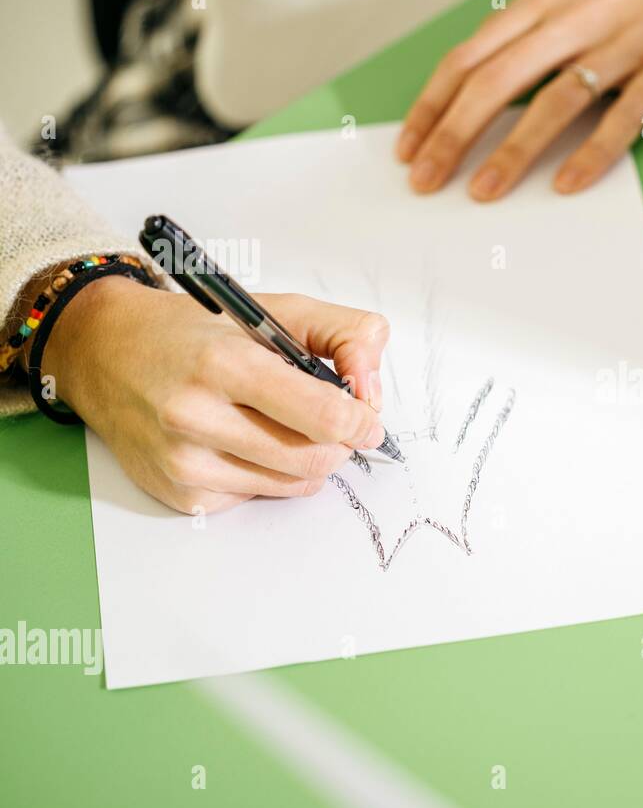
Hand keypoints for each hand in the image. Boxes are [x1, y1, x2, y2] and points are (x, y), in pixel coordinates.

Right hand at [41, 277, 390, 514]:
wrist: (106, 351)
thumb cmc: (196, 332)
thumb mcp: (275, 311)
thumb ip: (344, 335)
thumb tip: (372, 390)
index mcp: (225, 362)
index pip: (324, 416)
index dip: (361, 421)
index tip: (366, 418)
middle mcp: (196, 415)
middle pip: (314, 458)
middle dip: (339, 443)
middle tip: (332, 422)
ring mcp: (183, 460)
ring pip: (293, 484)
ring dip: (309, 460)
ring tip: (289, 427)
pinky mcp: (179, 494)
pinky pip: (259, 497)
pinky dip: (271, 475)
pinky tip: (247, 443)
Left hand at [396, 0, 642, 200]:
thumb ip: (537, 23)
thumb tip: (494, 65)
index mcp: (546, 1)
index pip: (470, 57)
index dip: (433, 104)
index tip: (410, 144)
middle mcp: (573, 23)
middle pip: (495, 84)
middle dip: (452, 137)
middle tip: (426, 180)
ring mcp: (619, 46)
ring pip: (550, 104)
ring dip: (511, 153)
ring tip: (483, 192)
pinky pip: (622, 116)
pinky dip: (593, 153)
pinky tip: (568, 183)